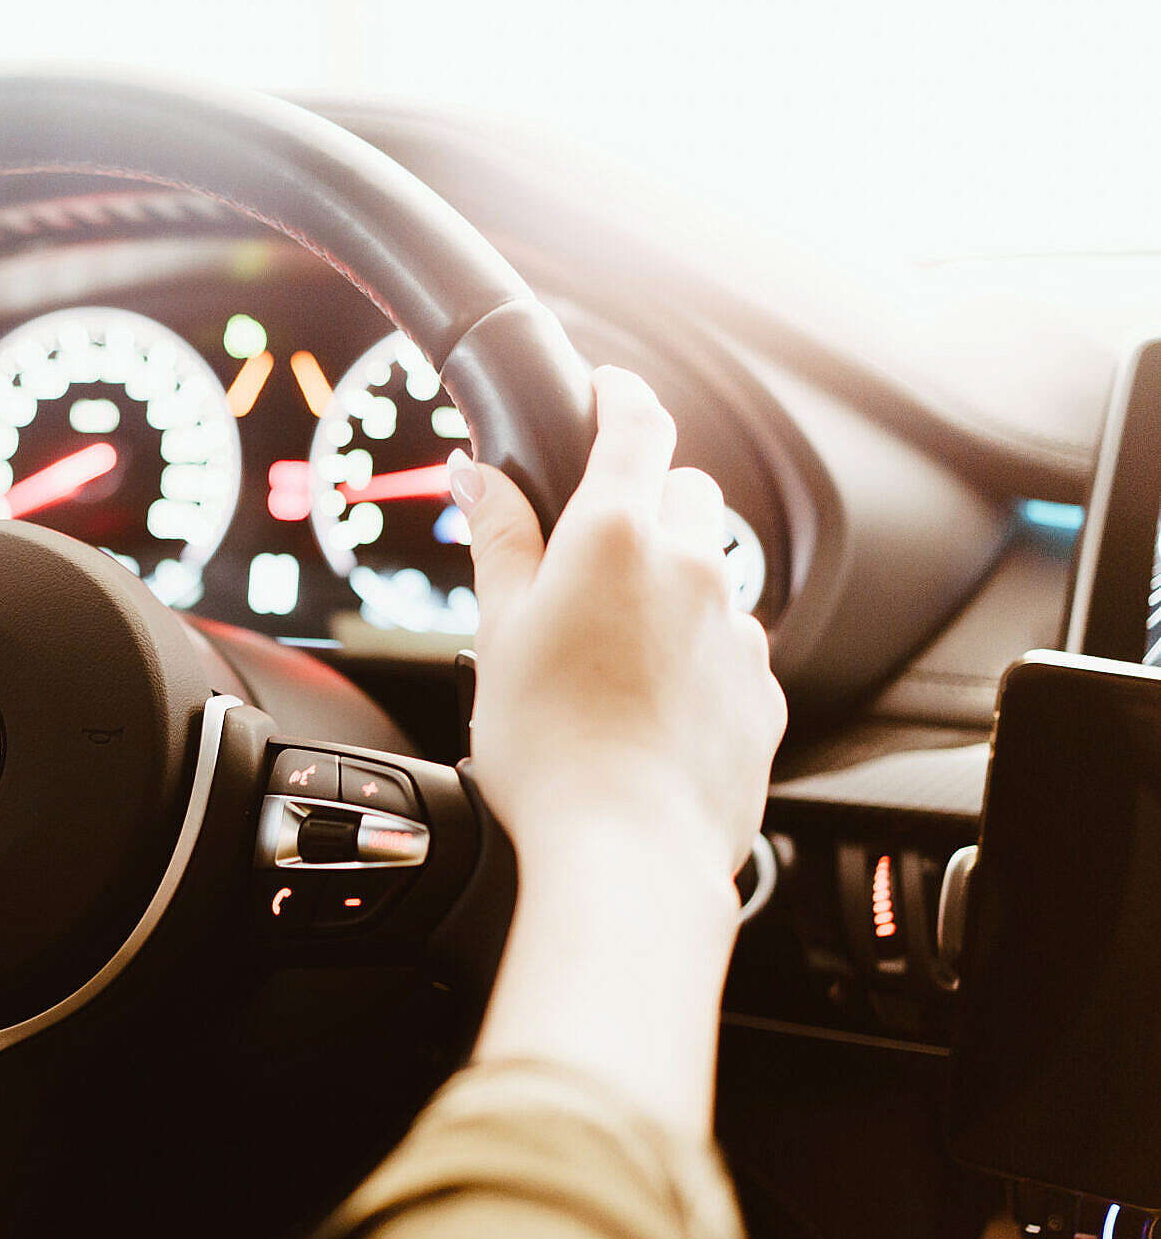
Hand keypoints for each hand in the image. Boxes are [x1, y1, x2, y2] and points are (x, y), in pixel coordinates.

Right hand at [456, 366, 785, 1137]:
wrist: (626, 850)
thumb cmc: (548, 749)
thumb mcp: (496, 631)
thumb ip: (498, 540)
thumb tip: (477, 474)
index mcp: (618, 535)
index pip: (638, 424)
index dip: (621, 393)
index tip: (606, 388)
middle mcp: (692, 566)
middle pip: (684, 490)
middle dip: (644, 496)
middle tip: (586, 543)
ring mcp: (737, 629)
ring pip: (710, 569)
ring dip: (670, 579)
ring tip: (610, 643)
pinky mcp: (761, 689)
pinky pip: (732, 641)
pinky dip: (696, 647)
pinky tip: (649, 697)